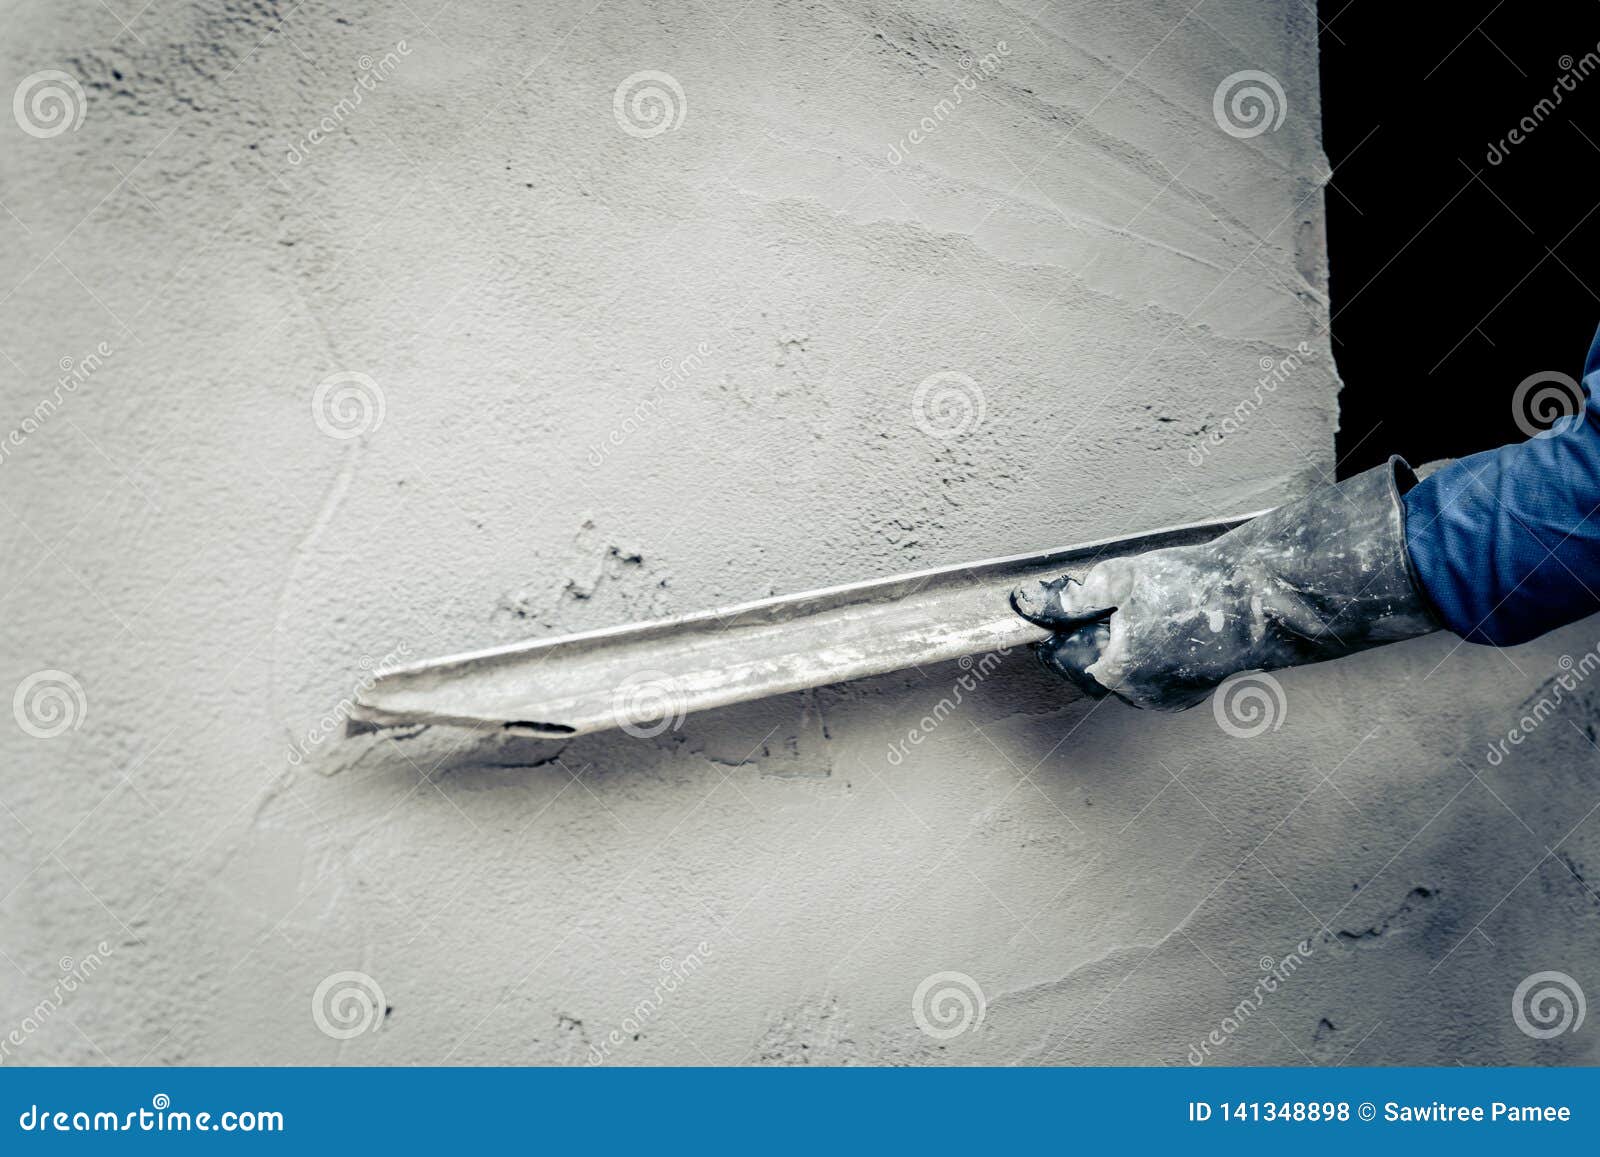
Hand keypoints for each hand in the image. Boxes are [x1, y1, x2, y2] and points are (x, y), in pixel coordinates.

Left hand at [1010, 459, 1439, 709]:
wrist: (1261, 602)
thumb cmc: (1194, 587)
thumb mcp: (1121, 579)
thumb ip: (1070, 597)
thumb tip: (1026, 605)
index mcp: (1114, 669)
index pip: (1060, 657)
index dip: (1050, 632)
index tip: (1047, 612)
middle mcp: (1137, 694)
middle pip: (1087, 669)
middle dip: (1081, 641)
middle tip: (1087, 606)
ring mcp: (1166, 697)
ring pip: (1120, 676)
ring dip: (1113, 649)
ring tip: (1128, 612)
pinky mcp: (1188, 692)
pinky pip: (1149, 678)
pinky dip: (1142, 657)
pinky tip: (1159, 627)